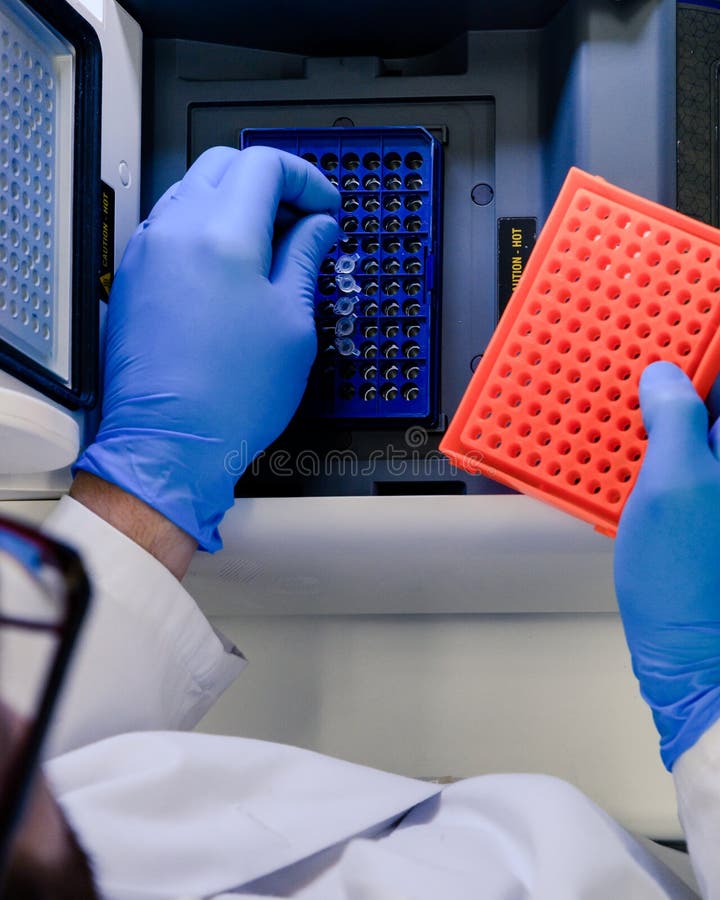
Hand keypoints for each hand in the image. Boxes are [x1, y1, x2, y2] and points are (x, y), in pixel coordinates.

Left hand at [74, 146, 339, 550]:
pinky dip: (206, 228)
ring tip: (268, 247)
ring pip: (194, 190)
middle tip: (301, 219)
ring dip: (236, 202)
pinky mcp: (134, 277)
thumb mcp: (293, 324)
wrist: (170, 442)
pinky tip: (230, 268)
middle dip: (271, 181)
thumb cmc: (229, 397)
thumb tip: (316, 228)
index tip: (324, 206)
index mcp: (224, 234)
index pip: (266, 164)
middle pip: (226, 165)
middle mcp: (177, 231)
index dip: (306, 178)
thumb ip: (305, 259)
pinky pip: (172, 226)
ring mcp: (148, 252)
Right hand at [614, 361, 719, 769]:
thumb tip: (664, 378)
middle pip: (710, 402)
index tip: (675, 316)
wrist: (688, 651)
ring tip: (624, 396)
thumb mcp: (673, 485)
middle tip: (638, 357)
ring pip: (691, 429)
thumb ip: (673, 421)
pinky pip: (676, 460)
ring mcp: (719, 490)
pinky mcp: (702, 509)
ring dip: (659, 410)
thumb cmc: (687, 578)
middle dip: (677, 376)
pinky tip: (624, 446)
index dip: (704, 341)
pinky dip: (651, 446)